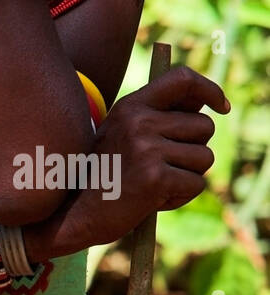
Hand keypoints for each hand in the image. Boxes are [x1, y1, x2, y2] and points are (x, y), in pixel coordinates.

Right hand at [64, 66, 228, 248]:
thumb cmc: (102, 177)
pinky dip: (178, 198)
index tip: (221, 106)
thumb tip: (205, 107)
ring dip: (186, 176)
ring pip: (204, 158)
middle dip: (193, 150)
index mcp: (130, 107)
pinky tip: (150, 201)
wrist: (72, 215)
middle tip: (161, 167)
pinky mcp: (156, 178)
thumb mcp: (121, 136)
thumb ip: (157, 117)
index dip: (209, 90)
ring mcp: (148, 149)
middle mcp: (140, 123)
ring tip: (153, 185)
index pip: (182, 80)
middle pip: (204, 127)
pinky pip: (196, 184)